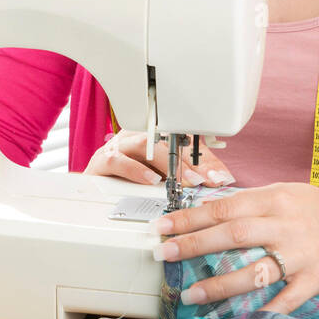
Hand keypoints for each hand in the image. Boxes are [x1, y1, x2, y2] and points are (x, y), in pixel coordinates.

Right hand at [83, 129, 235, 187]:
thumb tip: (221, 177)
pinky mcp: (101, 162)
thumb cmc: (133, 173)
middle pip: (163, 138)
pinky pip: (117, 160)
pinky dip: (134, 169)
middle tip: (201, 179)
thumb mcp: (170, 171)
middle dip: (185, 161)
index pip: (182, 138)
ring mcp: (118, 147)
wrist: (97, 185)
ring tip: (178, 180)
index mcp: (154, 134)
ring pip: (141, 144)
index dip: (201, 156)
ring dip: (163, 162)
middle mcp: (136, 136)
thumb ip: (195, 171)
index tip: (218, 176)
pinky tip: (149, 179)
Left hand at [149, 183, 318, 314]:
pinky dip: (265, 310)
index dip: (190, 217)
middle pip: (232, 234)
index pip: (224, 207)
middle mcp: (285, 224)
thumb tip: (212, 209)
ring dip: (219, 283)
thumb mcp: (289, 193)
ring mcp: (300, 254)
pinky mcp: (315, 279)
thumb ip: (253, 201)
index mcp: (275, 199)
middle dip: (194, 244)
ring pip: (254, 269)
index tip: (163, 226)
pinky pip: (286, 299)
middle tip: (165, 253)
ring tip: (192, 293)